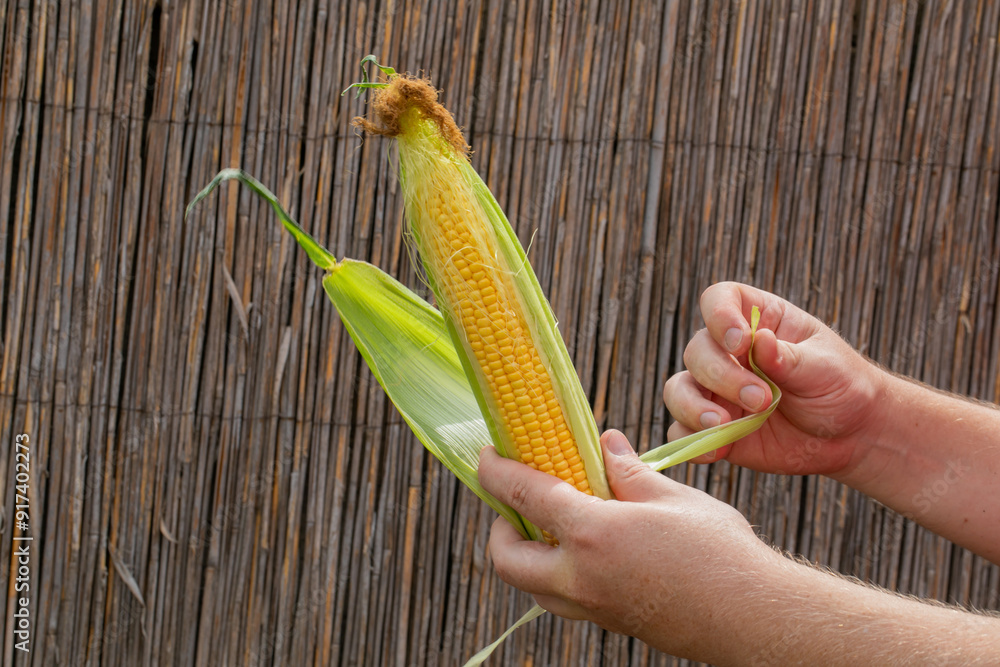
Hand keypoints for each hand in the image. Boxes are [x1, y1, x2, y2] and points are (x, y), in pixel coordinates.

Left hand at [477, 432, 782, 663]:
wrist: (753, 619)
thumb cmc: (720, 554)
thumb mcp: (672, 497)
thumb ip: (628, 471)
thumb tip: (604, 444)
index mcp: (592, 534)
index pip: (524, 495)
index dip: (496, 471)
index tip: (486, 455)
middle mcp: (581, 578)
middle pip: (506, 559)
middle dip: (499, 529)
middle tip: (515, 503)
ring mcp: (594, 607)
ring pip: (532, 587)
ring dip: (527, 556)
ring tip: (551, 526)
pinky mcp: (611, 622)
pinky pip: (563, 601)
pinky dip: (556, 575)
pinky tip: (587, 551)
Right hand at [663, 282, 883, 477]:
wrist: (850, 435)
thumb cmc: (841, 386)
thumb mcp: (825, 367)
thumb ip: (790, 357)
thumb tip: (760, 341)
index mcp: (757, 321)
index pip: (719, 300)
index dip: (719, 316)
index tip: (740, 343)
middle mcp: (728, 352)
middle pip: (696, 350)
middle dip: (721, 375)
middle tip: (762, 400)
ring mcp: (716, 391)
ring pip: (678, 390)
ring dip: (693, 407)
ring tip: (721, 426)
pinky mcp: (713, 428)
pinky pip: (682, 433)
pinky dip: (691, 442)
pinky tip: (716, 451)